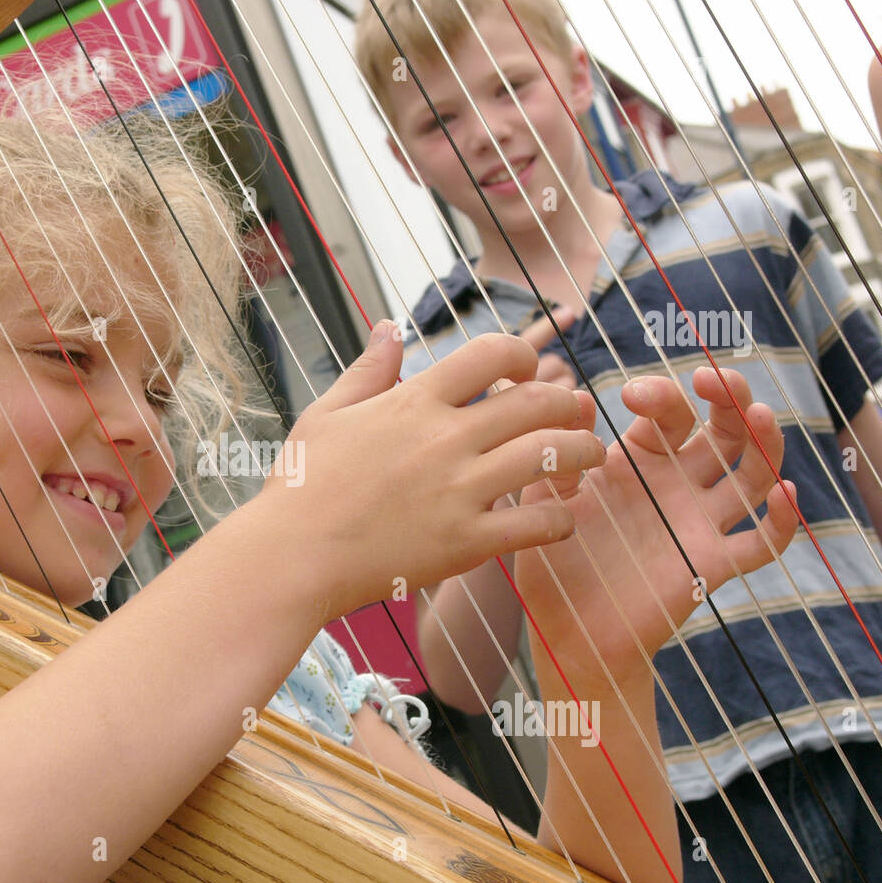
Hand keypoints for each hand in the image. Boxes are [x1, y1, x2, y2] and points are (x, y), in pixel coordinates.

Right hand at [254, 320, 604, 616]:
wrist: (292, 556)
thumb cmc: (303, 485)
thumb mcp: (327, 414)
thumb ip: (368, 370)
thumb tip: (389, 326)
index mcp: (414, 402)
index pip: (492, 353)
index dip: (525, 356)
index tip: (529, 374)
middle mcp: (445, 439)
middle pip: (538, 402)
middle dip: (568, 402)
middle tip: (574, 414)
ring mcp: (459, 491)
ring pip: (551, 456)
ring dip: (582, 452)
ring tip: (589, 457)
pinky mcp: (466, 542)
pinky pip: (536, 523)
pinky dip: (560, 518)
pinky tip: (561, 518)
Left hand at [514, 366, 797, 678]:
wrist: (564, 631)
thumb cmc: (552, 562)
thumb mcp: (545, 498)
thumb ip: (558, 451)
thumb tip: (574, 398)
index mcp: (640, 462)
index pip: (668, 413)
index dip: (660, 394)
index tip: (632, 393)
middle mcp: (678, 485)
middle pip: (724, 430)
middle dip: (728, 397)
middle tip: (714, 377)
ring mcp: (699, 523)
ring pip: (752, 475)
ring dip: (764, 443)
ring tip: (760, 415)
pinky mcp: (711, 565)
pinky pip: (761, 543)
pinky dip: (782, 520)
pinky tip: (784, 491)